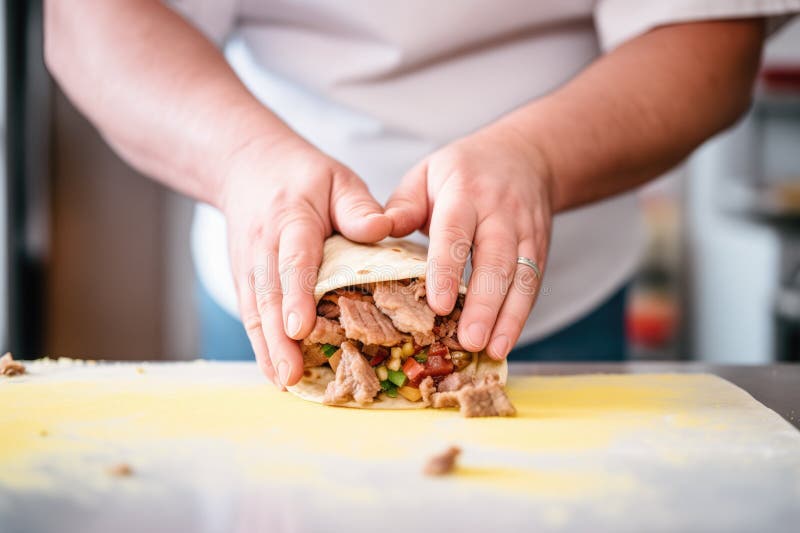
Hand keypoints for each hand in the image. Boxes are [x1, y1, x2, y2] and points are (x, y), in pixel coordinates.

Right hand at [219, 135, 391, 386]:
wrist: (249, 168)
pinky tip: (273, 370)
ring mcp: (248, 264)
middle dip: (278, 337)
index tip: (300, 327)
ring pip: (254, 310)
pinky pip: (250, 313)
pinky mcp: (243, 278)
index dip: (295, 295)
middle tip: (291, 374)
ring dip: (266, 348)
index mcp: (291, 220)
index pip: (293, 260)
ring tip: (282, 381)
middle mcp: (263, 246)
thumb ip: (358, 206)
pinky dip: (259, 343)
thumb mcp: (337, 179)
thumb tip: (381, 228)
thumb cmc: (305, 178)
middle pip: (268, 295)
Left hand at [385, 125, 552, 359]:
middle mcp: (500, 211)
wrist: (525, 155)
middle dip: (484, 303)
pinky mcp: (541, 249)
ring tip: (492, 350)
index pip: (455, 233)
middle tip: (470, 340)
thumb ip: (403, 205)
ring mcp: (526, 231)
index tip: (439, 305)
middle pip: (496, 260)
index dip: (448, 270)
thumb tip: (379, 230)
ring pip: (522, 276)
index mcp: (464, 192)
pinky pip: (534, 285)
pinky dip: (521, 316)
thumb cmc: (463, 171)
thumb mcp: (426, 174)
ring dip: (508, 317)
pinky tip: (505, 342)